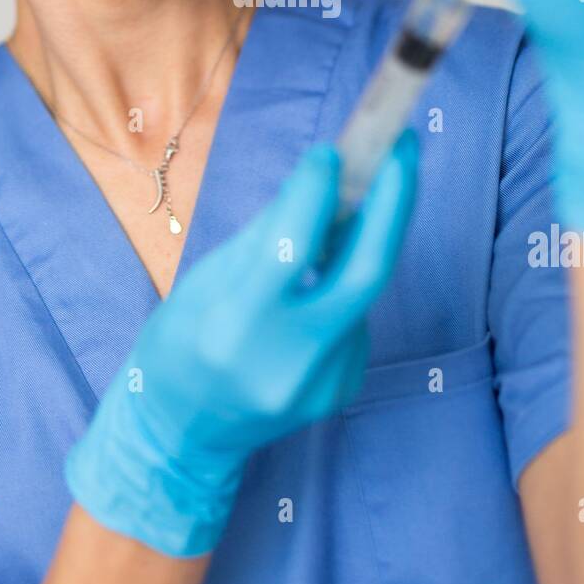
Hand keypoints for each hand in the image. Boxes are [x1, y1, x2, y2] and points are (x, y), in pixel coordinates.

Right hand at [66, 134, 417, 556]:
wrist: (181, 436)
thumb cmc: (179, 345)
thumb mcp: (204, 282)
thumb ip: (266, 236)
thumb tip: (320, 179)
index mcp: (236, 327)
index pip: (291, 248)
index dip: (318, 192)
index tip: (331, 151)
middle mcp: (287, 360)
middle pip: (365, 273)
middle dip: (393, 201)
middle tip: (404, 147)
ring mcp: (322, 384)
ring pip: (362, 293)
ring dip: (364, 240)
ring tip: (350, 205)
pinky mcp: (342, 390)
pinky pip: (356, 320)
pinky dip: (345, 287)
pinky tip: (318, 286)